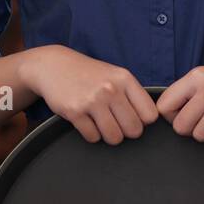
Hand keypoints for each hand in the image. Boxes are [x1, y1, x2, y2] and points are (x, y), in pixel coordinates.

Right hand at [22, 44, 158, 144]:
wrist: (53, 66)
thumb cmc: (88, 73)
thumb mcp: (115, 74)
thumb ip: (132, 94)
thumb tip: (150, 121)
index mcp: (125, 79)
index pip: (150, 115)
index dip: (142, 120)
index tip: (132, 116)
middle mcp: (110, 89)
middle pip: (134, 130)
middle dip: (126, 131)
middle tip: (115, 122)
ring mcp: (92, 101)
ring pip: (114, 138)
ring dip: (108, 135)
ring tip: (100, 122)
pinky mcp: (74, 112)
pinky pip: (93, 137)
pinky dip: (90, 134)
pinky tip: (86, 120)